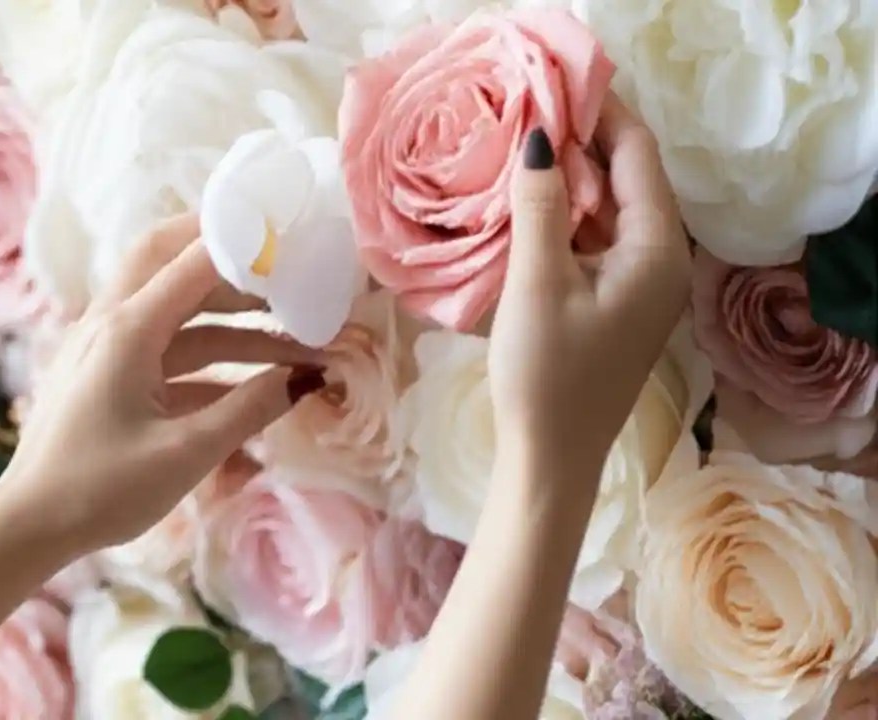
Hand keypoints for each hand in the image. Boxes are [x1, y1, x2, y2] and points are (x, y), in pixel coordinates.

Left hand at [1, 214, 325, 551]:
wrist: (28, 526)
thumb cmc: (101, 490)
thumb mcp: (186, 453)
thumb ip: (250, 409)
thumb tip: (308, 377)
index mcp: (126, 329)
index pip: (194, 260)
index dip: (247, 245)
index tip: (297, 240)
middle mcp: (112, 323)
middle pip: (172, 261)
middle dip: (232, 261)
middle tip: (290, 270)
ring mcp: (107, 348)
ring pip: (177, 311)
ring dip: (233, 321)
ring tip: (296, 342)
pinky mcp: (109, 376)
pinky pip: (169, 349)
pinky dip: (213, 358)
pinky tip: (258, 380)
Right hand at [489, 95, 690, 478]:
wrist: (549, 459)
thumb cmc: (546, 376)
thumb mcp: (537, 284)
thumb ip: (539, 206)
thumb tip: (539, 137)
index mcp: (658, 252)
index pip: (637, 156)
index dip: (598, 114)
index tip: (551, 86)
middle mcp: (661, 261)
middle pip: (627, 179)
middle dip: (580, 144)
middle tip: (526, 114)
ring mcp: (639, 285)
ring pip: (608, 210)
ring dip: (568, 181)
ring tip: (518, 150)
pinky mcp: (614, 302)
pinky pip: (595, 240)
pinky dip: (564, 218)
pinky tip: (525, 206)